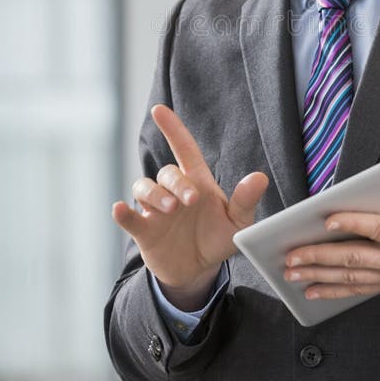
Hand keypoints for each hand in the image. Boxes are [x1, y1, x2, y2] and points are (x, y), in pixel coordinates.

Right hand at [112, 104, 268, 308]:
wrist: (199, 270)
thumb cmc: (218, 238)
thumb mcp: (238, 222)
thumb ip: (245, 201)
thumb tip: (260, 177)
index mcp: (197, 182)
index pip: (184, 149)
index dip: (173, 129)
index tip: (159, 110)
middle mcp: (173, 191)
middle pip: (167, 172)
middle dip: (176, 183)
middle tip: (190, 200)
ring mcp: (156, 210)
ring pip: (144, 188)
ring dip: (155, 194)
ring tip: (170, 209)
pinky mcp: (144, 230)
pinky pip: (129, 217)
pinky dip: (122, 213)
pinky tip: (119, 209)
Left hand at [284, 172, 379, 308]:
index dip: (354, 224)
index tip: (329, 218)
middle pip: (354, 256)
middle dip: (319, 256)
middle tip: (291, 255)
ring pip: (349, 274)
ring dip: (317, 273)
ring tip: (290, 272)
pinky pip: (357, 288)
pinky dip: (332, 290)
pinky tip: (311, 291)